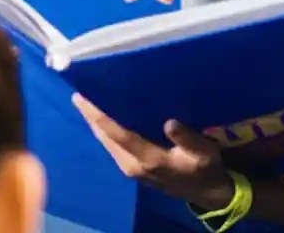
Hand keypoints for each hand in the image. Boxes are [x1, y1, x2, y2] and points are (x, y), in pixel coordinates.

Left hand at [73, 94, 233, 210]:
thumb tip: (169, 123)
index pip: (118, 134)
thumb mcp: (204, 152)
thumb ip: (188, 139)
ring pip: (105, 142)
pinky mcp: (130, 167)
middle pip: (104, 137)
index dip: (99, 116)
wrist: (203, 191)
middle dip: (90, 116)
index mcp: (149, 159)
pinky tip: (101, 117)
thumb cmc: (204, 168)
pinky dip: (103, 130)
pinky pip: (111, 145)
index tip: (84, 98)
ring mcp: (129, 167)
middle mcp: (132, 164)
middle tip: (78, 93)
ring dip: (94, 123)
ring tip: (86, 101)